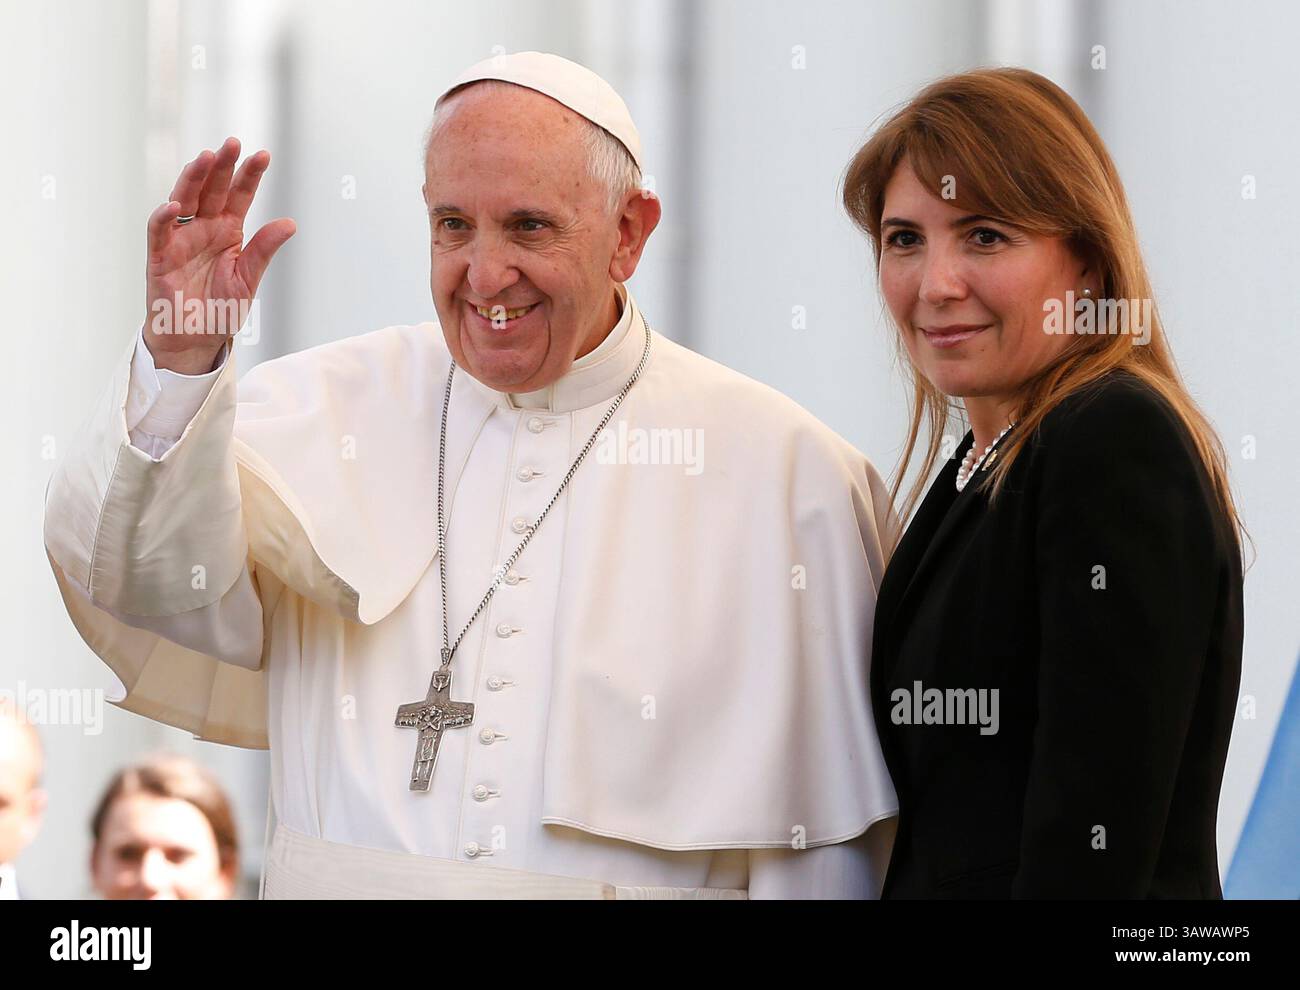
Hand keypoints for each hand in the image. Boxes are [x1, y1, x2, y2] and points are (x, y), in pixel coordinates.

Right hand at [144, 136, 295, 373]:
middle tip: (233, 143)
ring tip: (206, 158)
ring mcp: (180, 239)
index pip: (239, 196)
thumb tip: (290, 223)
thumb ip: (264, 250)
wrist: (196, 339)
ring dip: (193, 178)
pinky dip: (164, 217)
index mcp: (228, 231)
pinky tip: (176, 204)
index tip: (264, 155)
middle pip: (212, 189)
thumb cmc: (220, 308)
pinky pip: (159, 231)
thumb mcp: (249, 278)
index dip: (250, 176)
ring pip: (184, 199)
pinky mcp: (160, 255)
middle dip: (222, 166)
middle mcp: (203, 228)